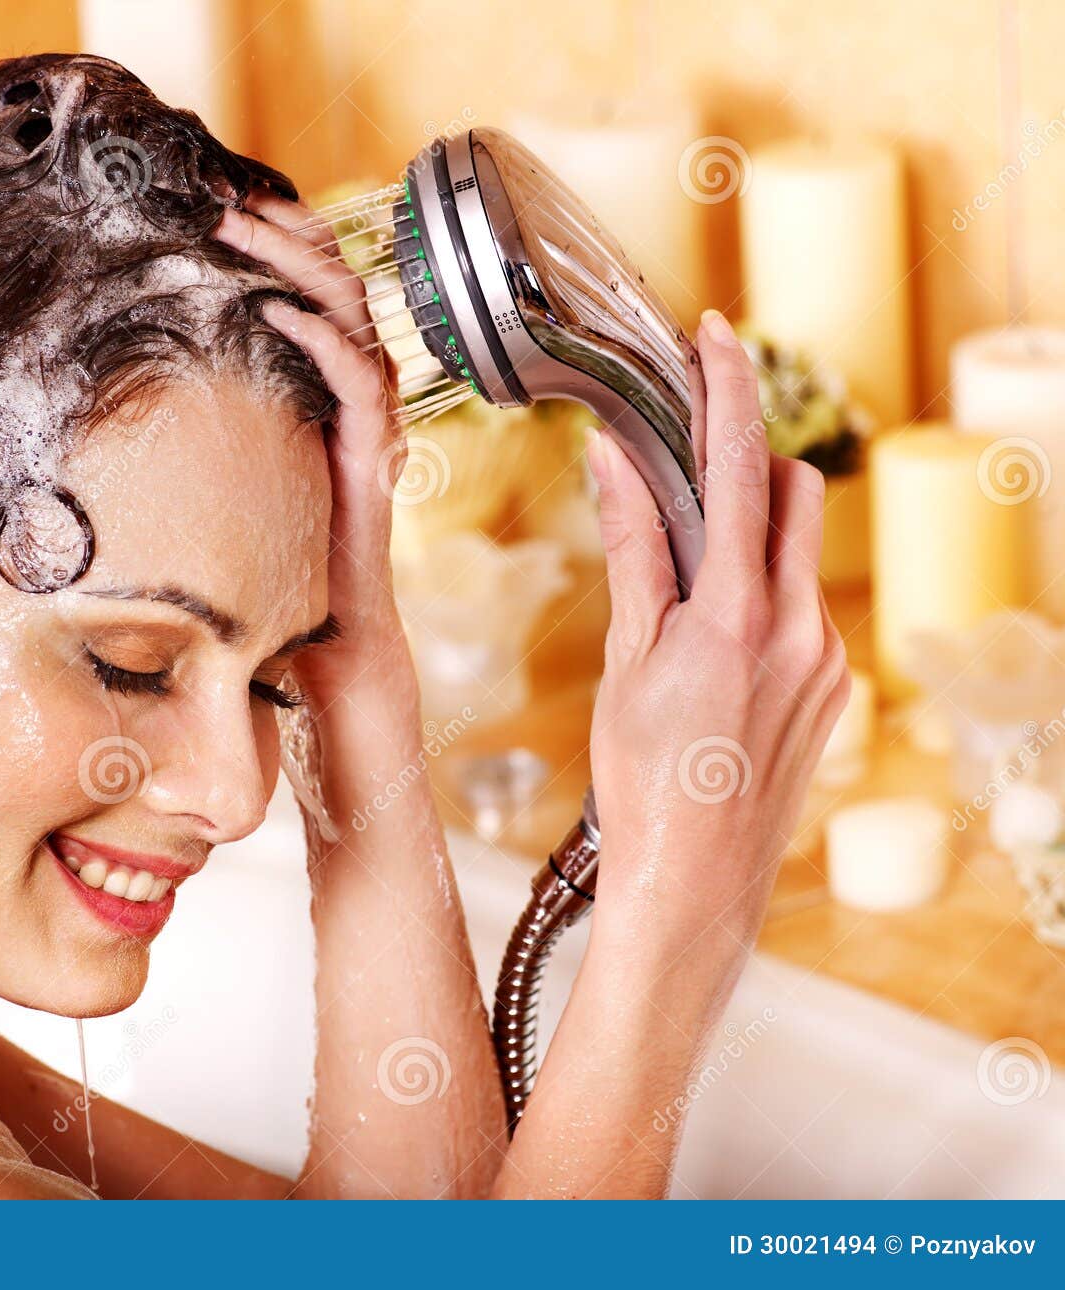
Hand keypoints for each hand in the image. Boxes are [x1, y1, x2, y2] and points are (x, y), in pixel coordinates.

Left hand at [210, 194, 409, 699]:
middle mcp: (359, 394)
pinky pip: (362, 381)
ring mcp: (373, 423)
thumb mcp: (237, 470)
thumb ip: (216, 421)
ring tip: (244, 232)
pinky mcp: (374, 456)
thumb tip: (135, 383)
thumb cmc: (278, 558)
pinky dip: (323, 339)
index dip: (282, 243)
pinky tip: (279, 310)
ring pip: (355, 316)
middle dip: (286, 234)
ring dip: (300, 265)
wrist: (326, 638)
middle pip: (339, 285)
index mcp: (329, 389)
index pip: (317, 292)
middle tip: (227, 202)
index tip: (225, 206)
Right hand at [585, 310, 850, 958]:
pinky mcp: (833, 685)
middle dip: (748, 458)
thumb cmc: (644, 779)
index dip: (724, 390)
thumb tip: (616, 462)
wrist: (696, 878)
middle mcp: (801, 625)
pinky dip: (763, 589)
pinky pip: (806, 604)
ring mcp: (827, 657)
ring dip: (753, 531)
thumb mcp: (626, 658)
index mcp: (737, 613)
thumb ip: (635, 552)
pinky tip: (712, 638)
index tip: (713, 334)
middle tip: (688, 466)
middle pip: (794, 492)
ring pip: (801, 551)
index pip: (740, 468)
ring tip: (687, 575)